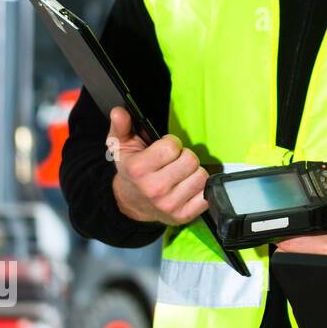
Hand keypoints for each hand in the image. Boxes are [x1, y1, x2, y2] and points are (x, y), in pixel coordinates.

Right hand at [107, 107, 209, 225]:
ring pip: (202, 176)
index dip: (171, 144)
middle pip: (190, 160)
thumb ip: (121, 127)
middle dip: (184, 157)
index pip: (172, 146)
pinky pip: (207, 195)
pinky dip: (201, 190)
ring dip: (194, 173)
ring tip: (180, 175)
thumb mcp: (122, 148)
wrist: (132, 204)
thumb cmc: (132, 172)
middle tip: (173, 163)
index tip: (165, 149)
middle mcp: (154, 189)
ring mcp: (170, 204)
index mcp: (138, 170)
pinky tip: (187, 188)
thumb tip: (119, 111)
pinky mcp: (184, 216)